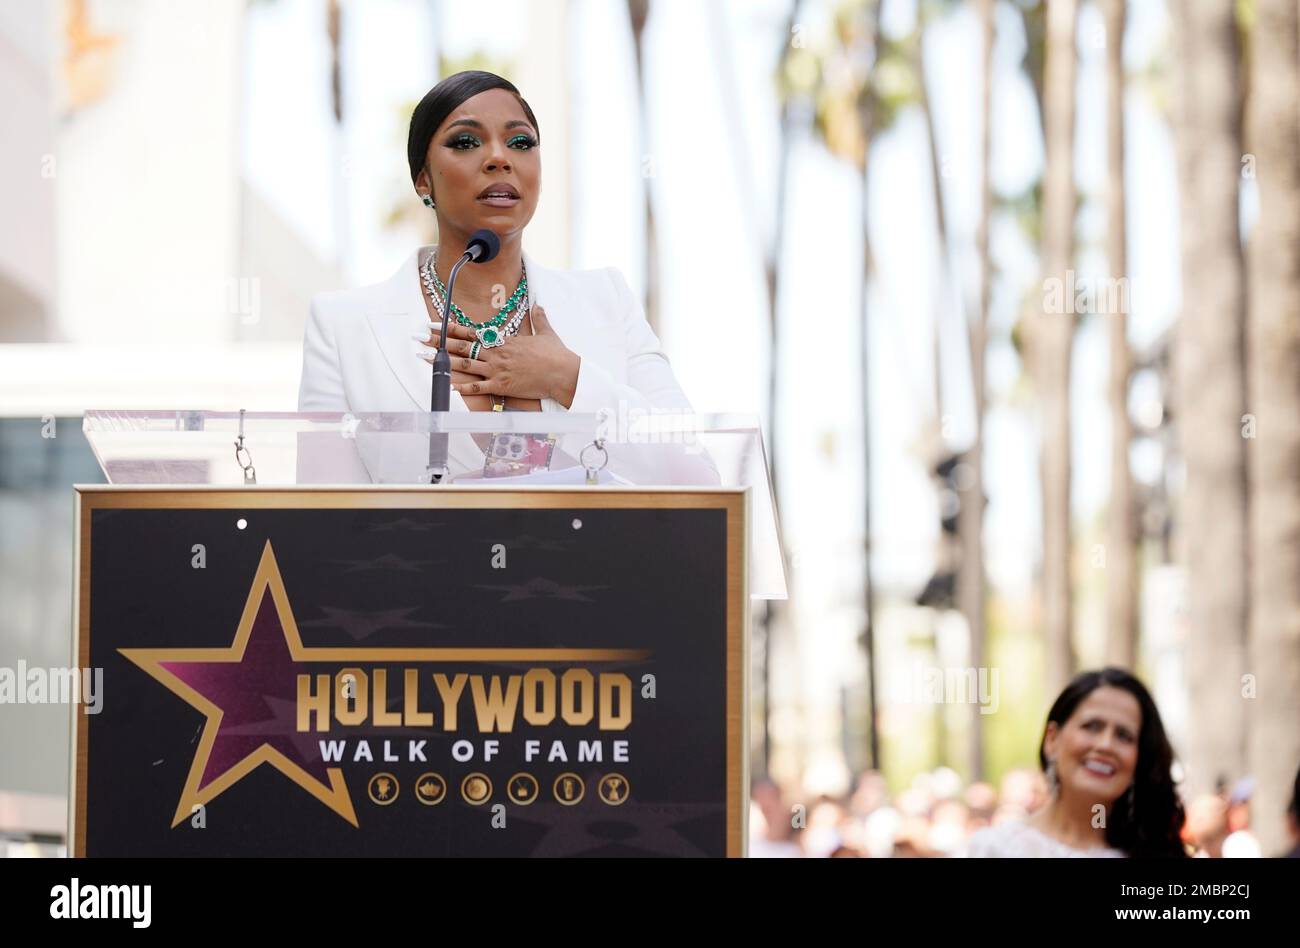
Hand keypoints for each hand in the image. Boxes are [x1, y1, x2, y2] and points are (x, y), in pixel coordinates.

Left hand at [417, 305, 579, 404]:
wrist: (564, 372)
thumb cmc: (556, 354)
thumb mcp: (547, 332)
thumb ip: (540, 317)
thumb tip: (539, 305)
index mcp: (504, 340)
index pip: (473, 332)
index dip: (452, 328)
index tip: (436, 324)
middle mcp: (497, 353)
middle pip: (463, 346)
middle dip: (440, 342)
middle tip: (420, 338)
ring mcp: (498, 370)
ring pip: (466, 364)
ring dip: (444, 362)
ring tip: (425, 358)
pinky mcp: (503, 386)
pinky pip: (479, 388)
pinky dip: (463, 388)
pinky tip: (449, 387)